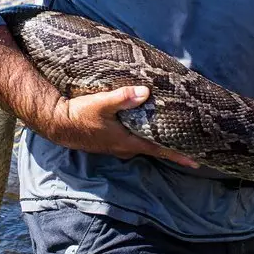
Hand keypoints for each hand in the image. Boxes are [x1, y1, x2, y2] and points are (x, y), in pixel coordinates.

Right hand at [41, 85, 198, 168]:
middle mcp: (125, 148)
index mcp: (127, 142)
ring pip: (143, 145)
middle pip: (154, 149)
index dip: (178, 155)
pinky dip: (143, 136)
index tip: (196, 162)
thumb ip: (122, 98)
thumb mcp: (101, 103)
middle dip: (172, 148)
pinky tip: (145, 126)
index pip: (159, 150)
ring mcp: (117, 146)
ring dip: (157, 141)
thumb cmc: (79, 115)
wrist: (57, 123)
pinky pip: (132, 141)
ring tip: (172, 134)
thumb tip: (145, 92)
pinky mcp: (110, 140)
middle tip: (191, 145)